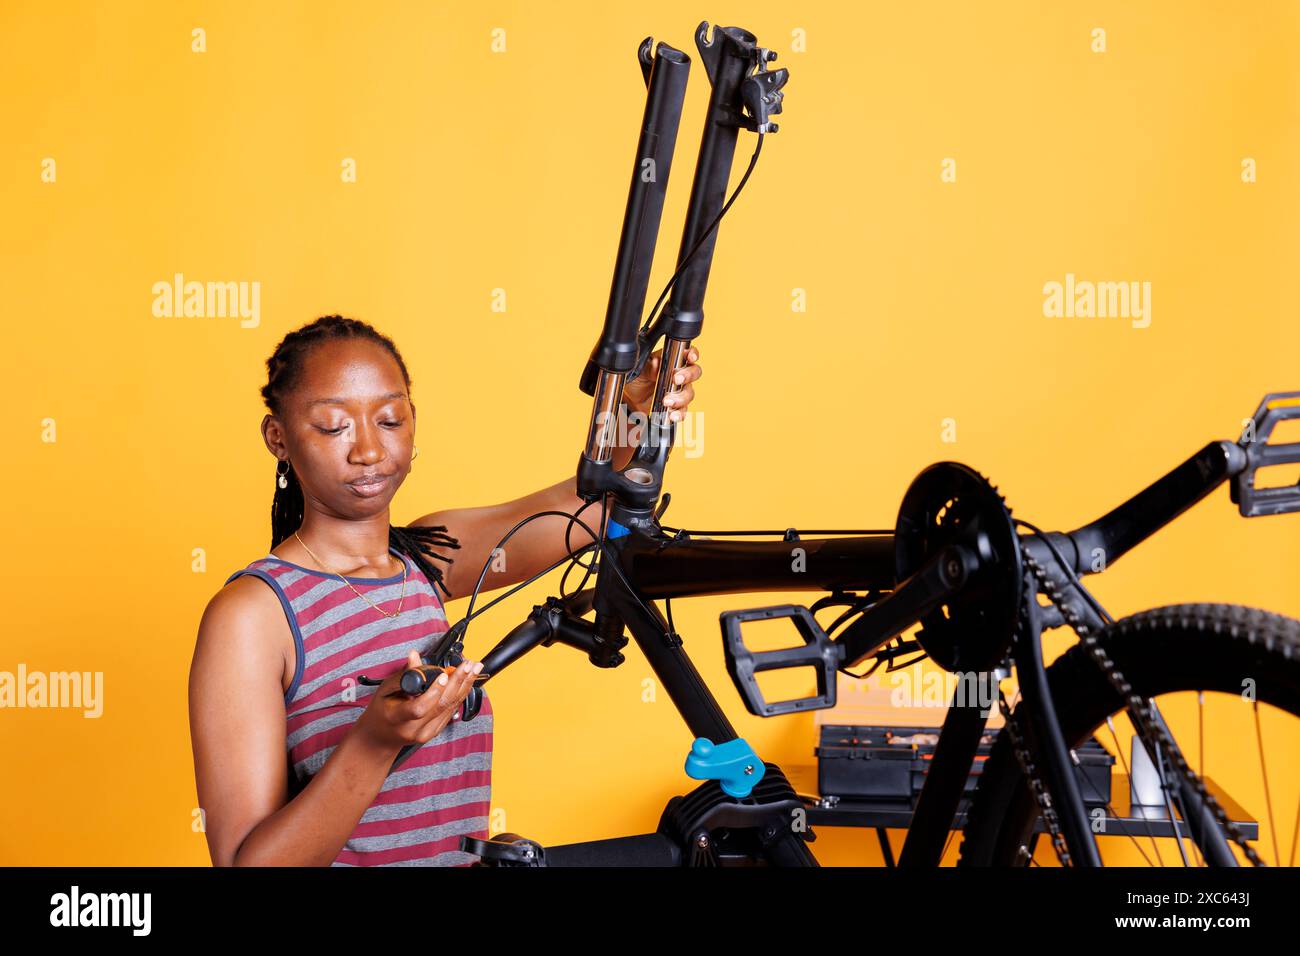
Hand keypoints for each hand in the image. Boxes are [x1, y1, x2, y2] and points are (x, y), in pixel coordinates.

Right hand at [353, 650, 481, 753]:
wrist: (381, 738)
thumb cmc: (381, 712)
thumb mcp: (385, 690)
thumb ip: (403, 675)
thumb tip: (415, 655)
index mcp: (398, 718)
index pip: (420, 707)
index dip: (434, 691)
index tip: (443, 675)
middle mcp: (414, 728)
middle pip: (441, 705)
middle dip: (457, 681)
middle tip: (467, 665)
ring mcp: (426, 732)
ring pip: (450, 707)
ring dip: (464, 685)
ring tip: (473, 669)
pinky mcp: (435, 732)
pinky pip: (451, 711)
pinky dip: (460, 694)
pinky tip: (467, 681)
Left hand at [622, 345, 702, 422]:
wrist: (632, 398)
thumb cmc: (638, 378)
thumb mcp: (640, 369)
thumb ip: (650, 366)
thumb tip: (657, 363)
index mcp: (673, 361)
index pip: (688, 354)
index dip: (692, 354)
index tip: (690, 358)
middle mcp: (680, 375)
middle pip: (694, 372)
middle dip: (688, 376)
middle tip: (676, 379)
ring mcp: (679, 391)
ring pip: (689, 393)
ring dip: (680, 398)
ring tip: (667, 401)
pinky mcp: (676, 406)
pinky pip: (683, 411)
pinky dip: (679, 414)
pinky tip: (672, 415)